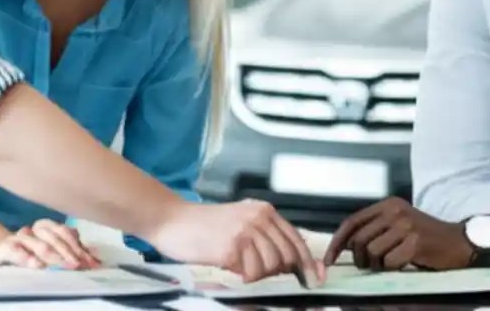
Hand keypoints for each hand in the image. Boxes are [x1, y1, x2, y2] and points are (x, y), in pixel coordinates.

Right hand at [0, 219, 100, 269]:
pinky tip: (36, 265)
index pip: (65, 233)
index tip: (91, 261)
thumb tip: (94, 254)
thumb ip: (67, 250)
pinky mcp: (3, 249)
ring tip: (64, 264)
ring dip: (53, 255)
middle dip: (69, 252)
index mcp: (45, 228)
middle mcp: (33, 230)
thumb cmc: (26, 253)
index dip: (78, 246)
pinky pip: (15, 251)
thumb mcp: (48, 251)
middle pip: (54, 237)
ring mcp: (18, 238)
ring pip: (38, 244)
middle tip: (79, 265)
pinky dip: (26, 257)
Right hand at [149, 199, 325, 285]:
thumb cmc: (204, 225)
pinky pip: (250, 274)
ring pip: (269, 268)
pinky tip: (227, 263)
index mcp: (264, 211)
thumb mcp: (240, 220)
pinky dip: (241, 275)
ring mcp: (245, 232)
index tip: (317, 278)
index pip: (296, 240)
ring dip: (254, 273)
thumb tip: (291, 261)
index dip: (309, 263)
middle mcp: (258, 218)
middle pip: (286, 258)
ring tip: (236, 263)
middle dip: (276, 271)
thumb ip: (264, 235)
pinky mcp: (231, 248)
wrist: (172, 221)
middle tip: (252, 269)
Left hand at [325, 197, 472, 270]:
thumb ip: (375, 229)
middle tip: (371, 266)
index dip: (338, 242)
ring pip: (372, 252)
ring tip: (390, 264)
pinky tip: (404, 264)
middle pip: (359, 240)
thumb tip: (346, 246)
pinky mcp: (415, 242)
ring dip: (377, 265)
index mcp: (388, 205)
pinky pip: (389, 262)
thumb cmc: (425, 238)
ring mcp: (406, 225)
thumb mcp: (398, 225)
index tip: (330, 259)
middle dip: (360, 259)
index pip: (352, 222)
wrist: (459, 243)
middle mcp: (395, 211)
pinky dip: (392, 269)